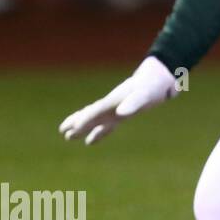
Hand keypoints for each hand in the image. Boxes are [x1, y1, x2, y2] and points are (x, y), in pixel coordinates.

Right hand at [58, 56, 179, 144]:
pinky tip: (90, 140)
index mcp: (114, 100)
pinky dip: (98, 132)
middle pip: (90, 115)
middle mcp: (111, 105)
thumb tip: (121, 113)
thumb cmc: (151, 86)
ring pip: (95, 120)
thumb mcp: (144, 95)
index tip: (72, 129)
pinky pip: (106, 124)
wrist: (158, 78)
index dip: (85, 120)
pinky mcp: (121, 113)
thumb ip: (133, 103)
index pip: (96, 111)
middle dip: (76, 123)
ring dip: (82, 127)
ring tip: (68, 135)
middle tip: (62, 131)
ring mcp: (115, 109)